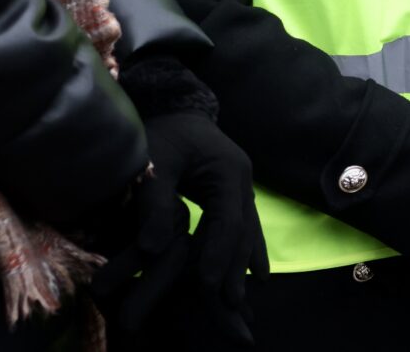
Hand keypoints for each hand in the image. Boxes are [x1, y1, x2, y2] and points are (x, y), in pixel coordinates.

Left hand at [93, 113, 264, 344]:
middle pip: (243, 230)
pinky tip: (257, 273)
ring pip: (247, 231)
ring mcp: (242, 186)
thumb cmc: (164, 133)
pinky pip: (245, 226)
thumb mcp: (155, 161)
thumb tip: (152, 248)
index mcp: (228, 170)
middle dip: (236, 267)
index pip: (227, 219)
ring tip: (241, 298)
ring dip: (244, 264)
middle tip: (229, 303)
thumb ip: (155, 202)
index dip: (219, 252)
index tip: (209, 284)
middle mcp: (242, 180)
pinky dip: (248, 250)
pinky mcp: (234, 193)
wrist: (177, 108)